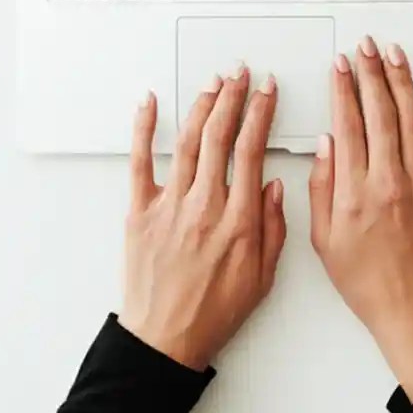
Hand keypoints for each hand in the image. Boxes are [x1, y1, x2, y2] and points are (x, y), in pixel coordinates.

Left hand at [118, 66, 286, 370]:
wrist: (165, 338)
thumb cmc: (212, 312)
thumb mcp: (263, 276)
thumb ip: (272, 227)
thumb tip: (273, 185)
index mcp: (238, 221)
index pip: (252, 151)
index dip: (260, 114)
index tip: (266, 91)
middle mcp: (204, 207)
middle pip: (220, 136)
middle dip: (233, 97)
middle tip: (241, 74)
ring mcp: (169, 206)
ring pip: (188, 142)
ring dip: (202, 106)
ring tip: (213, 84)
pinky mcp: (140, 213)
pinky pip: (140, 162)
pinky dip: (144, 129)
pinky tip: (149, 104)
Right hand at [308, 37, 412, 401]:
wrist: (408, 305)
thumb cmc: (363, 278)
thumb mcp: (322, 238)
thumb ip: (320, 187)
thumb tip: (324, 144)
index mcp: (353, 191)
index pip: (346, 123)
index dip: (342, 87)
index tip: (339, 65)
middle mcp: (387, 180)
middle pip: (378, 111)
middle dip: (370, 71)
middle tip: (364, 46)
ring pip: (410, 118)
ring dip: (401, 80)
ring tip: (394, 53)